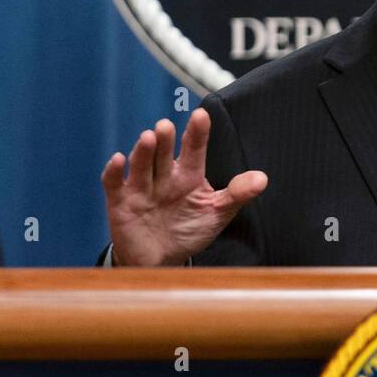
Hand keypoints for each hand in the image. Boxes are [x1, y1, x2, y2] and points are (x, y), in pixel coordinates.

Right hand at [100, 107, 266, 266]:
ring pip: (141, 164)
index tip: (202, 116)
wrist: (161, 260)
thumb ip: (236, 195)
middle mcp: (164, 176)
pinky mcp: (120, 201)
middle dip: (165, 141)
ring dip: (144, 151)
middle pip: (164, 154)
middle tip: (166, 126)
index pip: (194, 150)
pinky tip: (118, 160)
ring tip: (149, 138)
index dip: (197, 134)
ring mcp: (141, 187)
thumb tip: (263, 179)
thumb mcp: (216, 213)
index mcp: (189, 175)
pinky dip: (114, 172)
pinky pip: (114, 183)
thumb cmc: (189, 230)